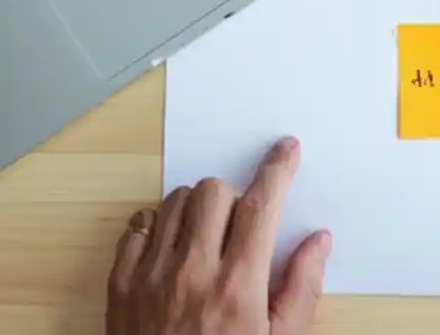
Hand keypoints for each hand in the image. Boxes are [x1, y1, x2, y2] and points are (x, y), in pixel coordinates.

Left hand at [106, 138, 330, 334]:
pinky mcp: (120, 287)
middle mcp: (192, 272)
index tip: (287, 149)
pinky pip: (137, 228)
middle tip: (244, 220)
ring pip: (175, 203)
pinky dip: (157, 226)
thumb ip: (302, 289)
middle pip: (214, 193)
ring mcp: (150, 277)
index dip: (278, 169)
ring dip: (198, 207)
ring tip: (210, 233)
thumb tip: (318, 241)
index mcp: (238, 286)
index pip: (261, 206)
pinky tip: (173, 247)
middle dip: (235, 194)